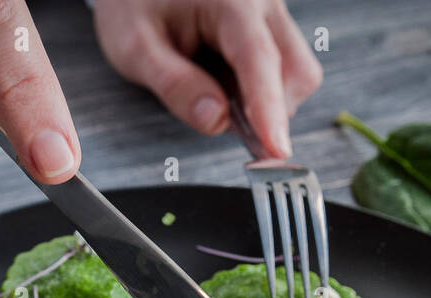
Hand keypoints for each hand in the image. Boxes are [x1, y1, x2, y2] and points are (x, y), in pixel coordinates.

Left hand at [91, 0, 322, 157]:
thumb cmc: (134, 4)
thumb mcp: (135, 46)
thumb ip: (174, 85)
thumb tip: (216, 120)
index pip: (260, 58)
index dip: (269, 110)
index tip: (275, 150)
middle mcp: (262, 2)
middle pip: (295, 71)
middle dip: (268, 110)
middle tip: (216, 114)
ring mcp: (271, 14)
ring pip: (297, 75)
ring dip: (264, 102)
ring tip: (212, 88)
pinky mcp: (271, 29)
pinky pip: (284, 71)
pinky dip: (259, 92)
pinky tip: (223, 82)